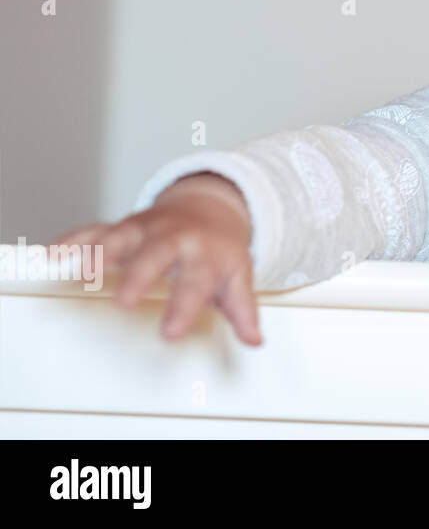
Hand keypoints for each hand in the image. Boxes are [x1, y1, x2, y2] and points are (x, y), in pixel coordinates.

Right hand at [52, 174, 262, 345]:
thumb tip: (254, 340)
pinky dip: (74, 241)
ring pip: (122, 236)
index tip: (169, 333)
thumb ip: (242, 310)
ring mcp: (146, 229)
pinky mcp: (122, 226)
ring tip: (85, 272)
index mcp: (204, 254)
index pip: (196, 282)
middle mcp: (174, 238)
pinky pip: (95, 230)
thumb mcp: (238, 276)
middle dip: (141, 274)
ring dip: (103, 251)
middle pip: (157, 254)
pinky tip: (55, 254)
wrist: (212, 207)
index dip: (183, 308)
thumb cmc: (220, 250)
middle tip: (125, 301)